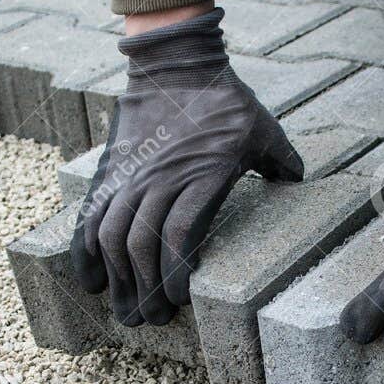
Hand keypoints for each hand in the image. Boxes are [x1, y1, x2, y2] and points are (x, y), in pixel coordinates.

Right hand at [72, 8, 302, 325]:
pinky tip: (91, 280)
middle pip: (142, 246)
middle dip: (145, 291)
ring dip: (117, 280)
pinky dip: (85, 252)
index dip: (174, 274)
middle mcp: (161, 180)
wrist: (174, 64)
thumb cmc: (223, 101)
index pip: (180, 236)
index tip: (179, 299)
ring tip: (125, 310)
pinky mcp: (111, 173)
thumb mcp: (263, 129)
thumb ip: (282, 161)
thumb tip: (297, 181)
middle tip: (153, 319)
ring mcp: (131, 177)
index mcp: (201, 176)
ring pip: (112, 237)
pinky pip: (89, 218)